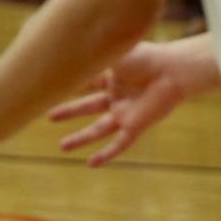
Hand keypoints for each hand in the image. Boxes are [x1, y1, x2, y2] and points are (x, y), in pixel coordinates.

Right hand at [48, 41, 185, 165]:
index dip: (70, 85)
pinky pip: (119, 144)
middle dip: (69, 112)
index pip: (86, 83)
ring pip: (98, 130)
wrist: (171, 71)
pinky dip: (106, 155)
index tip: (50, 87)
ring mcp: (125, 113)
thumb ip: (88, 62)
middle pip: (87, 107)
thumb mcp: (109, 56)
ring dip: (81, 138)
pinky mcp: (136, 126)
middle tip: (49, 116)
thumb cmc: (142, 57)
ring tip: (62, 147)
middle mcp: (117, 96)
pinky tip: (91, 164)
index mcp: (111, 76)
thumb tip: (62, 59)